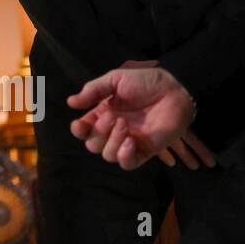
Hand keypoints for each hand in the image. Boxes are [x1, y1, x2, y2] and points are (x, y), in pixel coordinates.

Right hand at [67, 65, 211, 170]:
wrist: (174, 89)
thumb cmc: (145, 82)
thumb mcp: (115, 79)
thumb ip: (93, 90)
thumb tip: (70, 102)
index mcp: (102, 114)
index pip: (83, 130)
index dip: (78, 130)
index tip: (80, 124)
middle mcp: (113, 131)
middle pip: (93, 145)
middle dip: (99, 132)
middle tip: (113, 117)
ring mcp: (129, 142)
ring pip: (107, 156)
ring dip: (112, 141)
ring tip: (125, 125)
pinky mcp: (146, 151)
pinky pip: (128, 164)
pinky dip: (124, 155)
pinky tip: (131, 141)